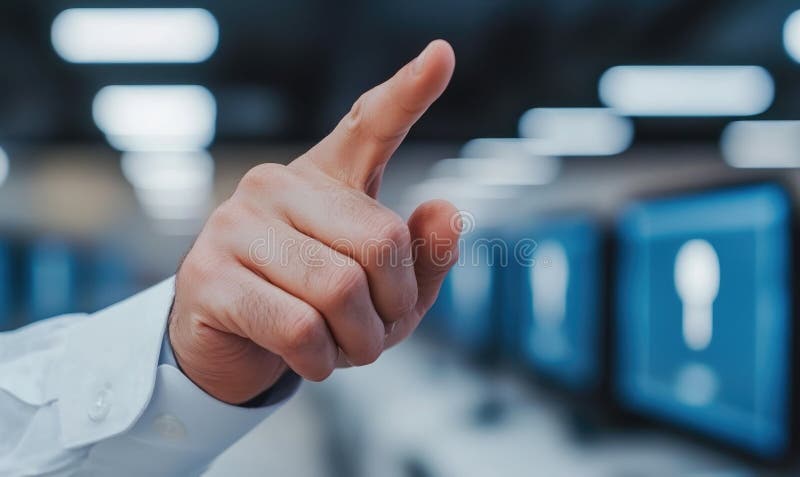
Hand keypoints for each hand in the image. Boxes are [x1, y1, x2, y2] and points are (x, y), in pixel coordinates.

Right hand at [168, 40, 459, 403]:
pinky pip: (298, 327)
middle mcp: (276, 185)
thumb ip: (422, 256)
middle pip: (380, 242)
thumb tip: (447, 210)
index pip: (369, 124)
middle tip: (377, 332)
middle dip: (394, 307)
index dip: (409, 92)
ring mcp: (235, 226)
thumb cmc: (316, 308)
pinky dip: (321, 360)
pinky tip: (312, 360)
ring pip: (340, 289)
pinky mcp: (209, 276)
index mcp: (325, 177)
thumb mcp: (383, 293)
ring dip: (360, 341)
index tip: (442, 54)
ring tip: (345, 349)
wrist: (232, 345)